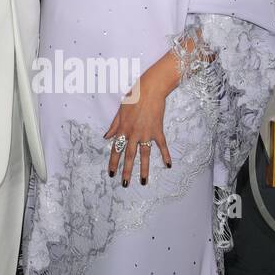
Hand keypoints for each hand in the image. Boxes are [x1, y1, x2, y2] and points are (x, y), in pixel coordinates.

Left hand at [104, 71, 171, 185]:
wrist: (150, 89)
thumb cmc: (133, 97)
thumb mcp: (120, 110)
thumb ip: (114, 125)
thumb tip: (106, 137)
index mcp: (123, 129)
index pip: (116, 149)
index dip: (113, 162)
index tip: (111, 173)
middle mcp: (134, 134)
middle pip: (129, 156)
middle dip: (126, 171)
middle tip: (125, 184)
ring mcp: (146, 133)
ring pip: (144, 155)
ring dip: (144, 169)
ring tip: (143, 181)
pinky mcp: (158, 131)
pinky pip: (162, 146)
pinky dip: (166, 155)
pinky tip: (168, 165)